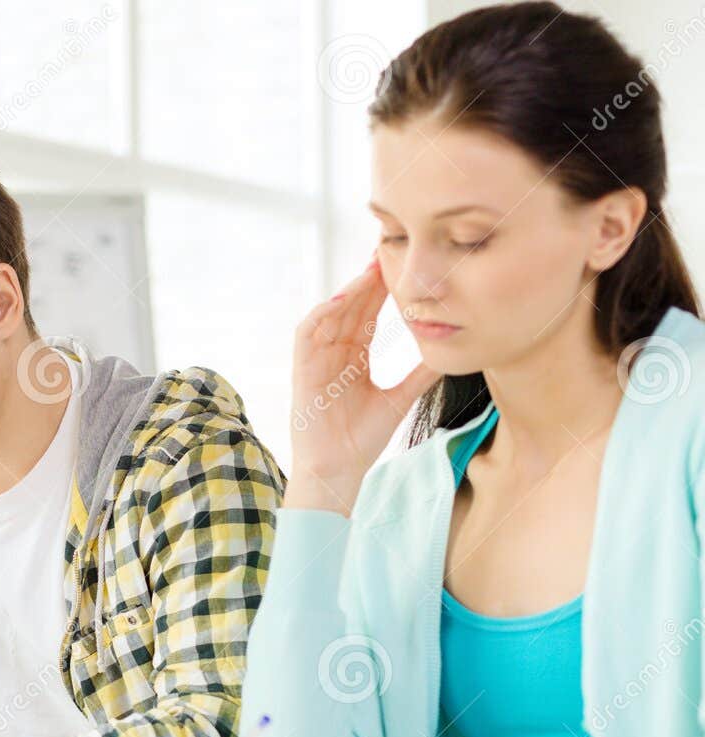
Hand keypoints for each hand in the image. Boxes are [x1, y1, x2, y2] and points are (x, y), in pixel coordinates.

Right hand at [288, 257, 439, 514]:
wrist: (337, 469)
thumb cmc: (362, 440)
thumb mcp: (400, 398)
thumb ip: (420, 374)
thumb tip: (450, 352)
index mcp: (353, 358)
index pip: (367, 315)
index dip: (382, 290)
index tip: (401, 265)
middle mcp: (333, 354)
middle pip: (351, 307)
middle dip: (367, 280)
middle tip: (387, 249)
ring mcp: (316, 360)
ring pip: (331, 314)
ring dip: (349, 290)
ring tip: (370, 269)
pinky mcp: (302, 370)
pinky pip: (308, 333)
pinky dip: (324, 314)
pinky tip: (345, 298)